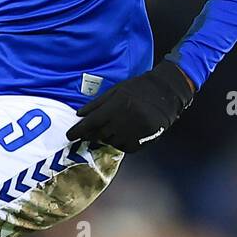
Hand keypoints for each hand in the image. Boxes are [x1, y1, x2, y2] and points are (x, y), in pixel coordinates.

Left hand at [68, 59, 193, 152]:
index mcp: (117, 105)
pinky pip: (126, 148)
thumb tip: (79, 115)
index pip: (92, 122)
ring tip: (110, 130)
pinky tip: (122, 135)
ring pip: (112, 142)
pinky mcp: (146, 138)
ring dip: (107, 138)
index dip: (78, 130)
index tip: (69, 135)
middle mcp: (125, 119)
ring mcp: (136, 131)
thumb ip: (97, 103)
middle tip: (87, 134)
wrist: (167, 91)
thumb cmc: (138, 88)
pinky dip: (121, 144)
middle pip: (100, 134)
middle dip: (91, 135)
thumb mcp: (116, 90)